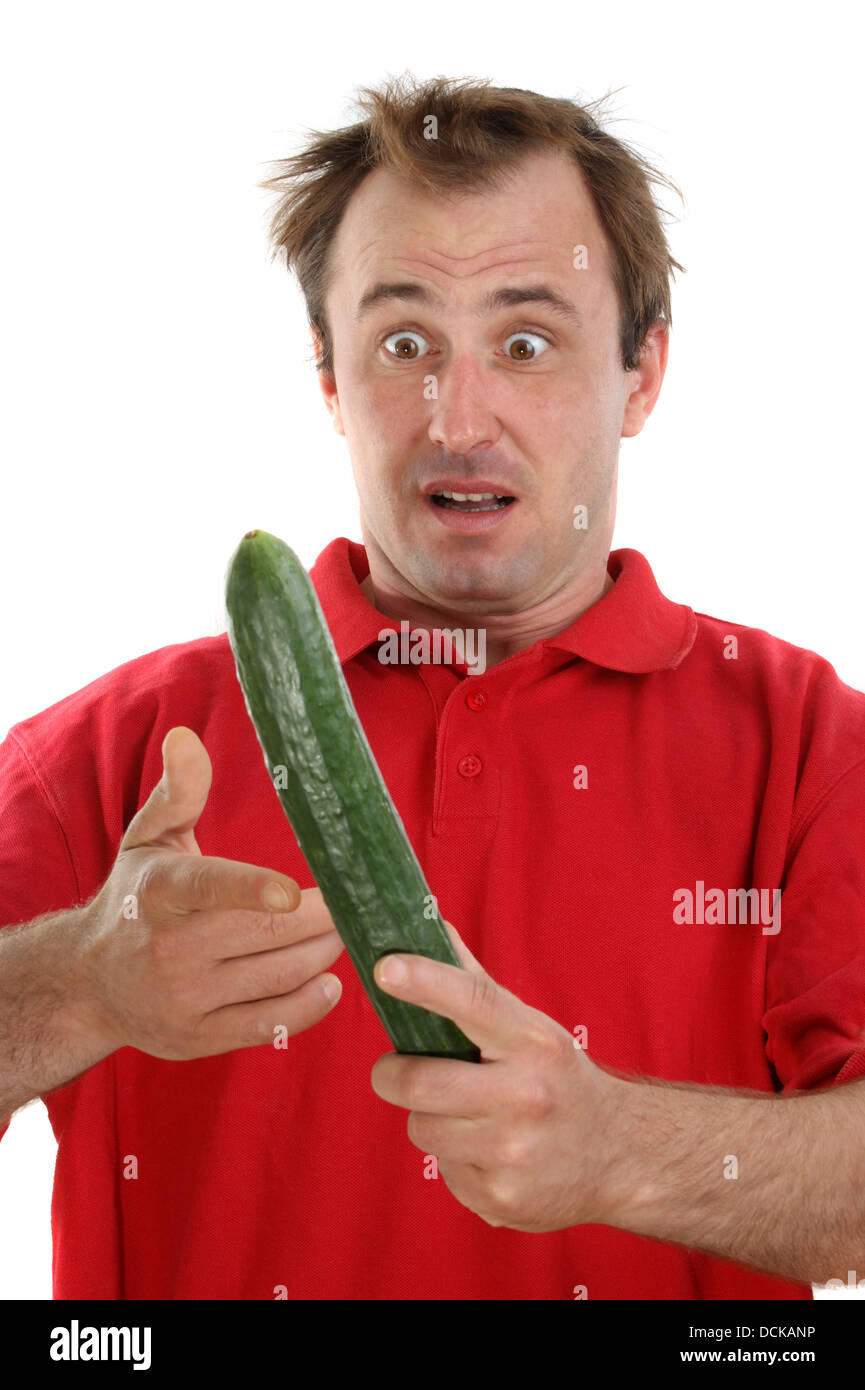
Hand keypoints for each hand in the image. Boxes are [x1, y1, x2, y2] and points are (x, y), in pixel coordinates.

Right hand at [72, 726, 343, 1059]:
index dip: (252, 888)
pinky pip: (271, 1024)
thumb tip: (185, 736)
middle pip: (267, 932)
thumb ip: (178, 790)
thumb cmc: (135, 898)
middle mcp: (168, 948)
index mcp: (160, 890)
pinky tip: (328, 980)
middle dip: (324, 916)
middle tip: (357, 899)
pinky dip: (310, 1003)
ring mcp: (183, 999)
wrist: (86, 985)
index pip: (209, 886)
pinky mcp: (198, 1038)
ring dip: (324, 953)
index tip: (293, 890)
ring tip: (344, 932)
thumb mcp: (148, 839)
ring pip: (279, 976)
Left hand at [369, 923, 621, 1232]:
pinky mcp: (500, 1198)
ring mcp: (514, 1152)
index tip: (385, 967)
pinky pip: (442, 1168)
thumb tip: (430, 923)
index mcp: (533, 1042)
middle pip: (419, 1082)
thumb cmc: (560, 1079)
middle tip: (395, 1070)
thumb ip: (475, 984)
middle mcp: (527, 1096)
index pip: (474, 1003)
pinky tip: (488, 1152)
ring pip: (421, 1128)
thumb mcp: (531, 1029)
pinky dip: (455, 1158)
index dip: (425, 983)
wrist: (622, 1156)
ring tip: (462, 1114)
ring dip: (428, 1119)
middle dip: (392, 1075)